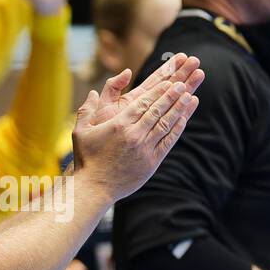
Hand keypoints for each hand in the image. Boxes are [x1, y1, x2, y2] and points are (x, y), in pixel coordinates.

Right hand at [71, 53, 203, 200]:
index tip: (168, 82)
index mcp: (119, 125)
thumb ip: (87, 109)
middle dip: (171, 96)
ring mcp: (144, 149)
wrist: (94, 187)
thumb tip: (92, 91)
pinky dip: (176, 129)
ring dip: (178, 109)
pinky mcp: (151, 162)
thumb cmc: (86, 159)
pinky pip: (167, 142)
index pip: (143, 103)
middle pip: (157, 111)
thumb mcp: (81, 131)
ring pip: (165, 124)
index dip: (158, 92)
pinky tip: (183, 119)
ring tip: (188, 96)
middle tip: (183, 83)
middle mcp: (134, 135)